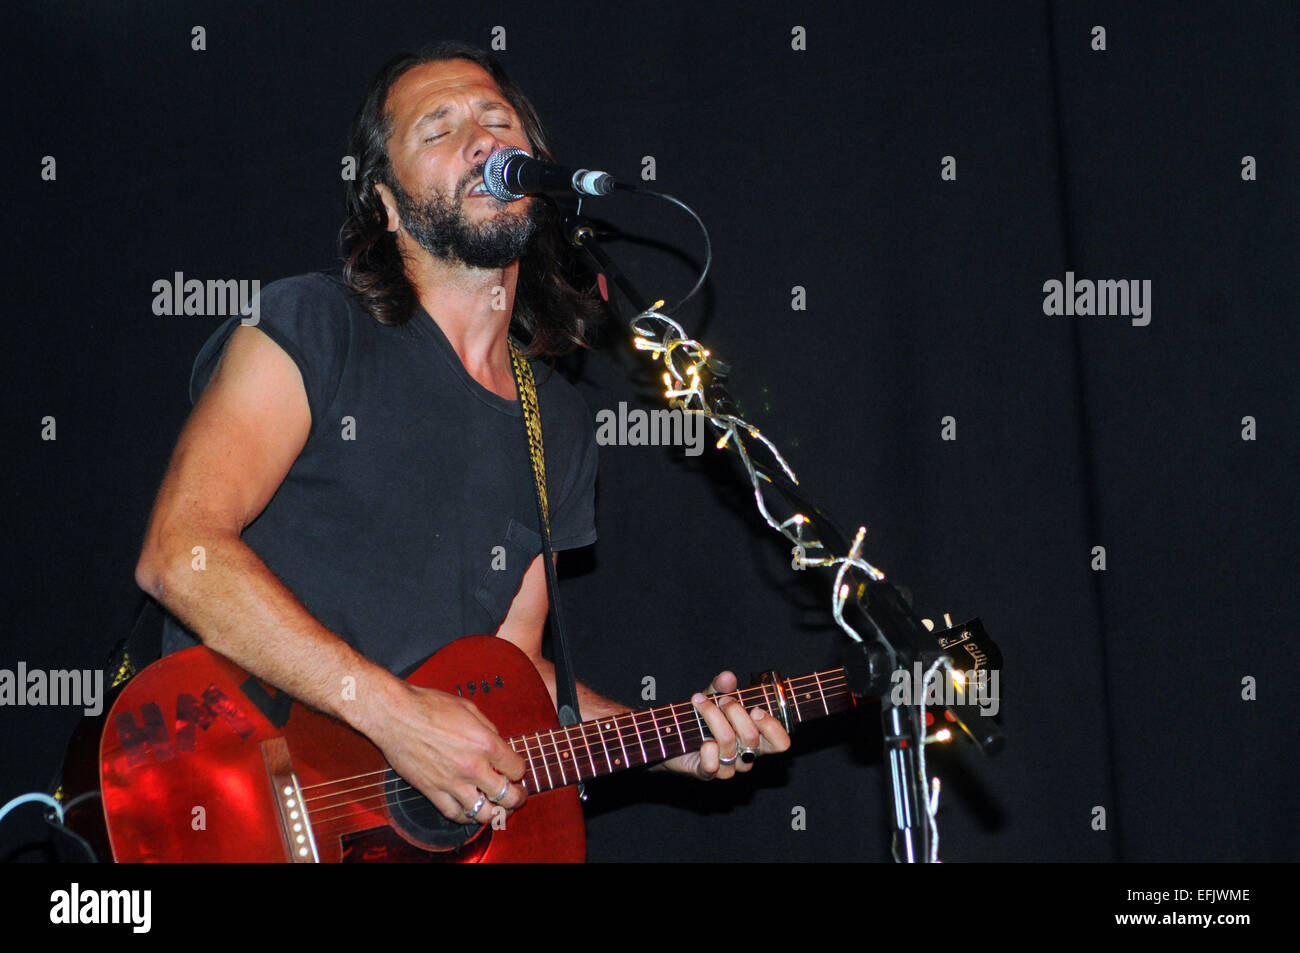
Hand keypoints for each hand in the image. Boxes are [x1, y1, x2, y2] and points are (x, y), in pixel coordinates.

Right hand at [365, 681, 527, 824]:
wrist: (395, 714)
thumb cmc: (428, 706)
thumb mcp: (469, 708)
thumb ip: (488, 729)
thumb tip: (497, 744)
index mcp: (485, 743)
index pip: (516, 768)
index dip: (519, 771)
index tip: (515, 771)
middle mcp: (472, 766)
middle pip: (506, 795)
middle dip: (517, 798)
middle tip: (518, 797)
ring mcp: (451, 782)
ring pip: (482, 812)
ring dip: (495, 813)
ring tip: (498, 810)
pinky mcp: (431, 790)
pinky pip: (454, 814)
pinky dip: (466, 817)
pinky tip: (470, 812)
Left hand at [661, 671, 791, 779]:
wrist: (674, 734)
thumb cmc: (702, 716)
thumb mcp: (713, 696)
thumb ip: (722, 687)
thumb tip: (728, 677)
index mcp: (757, 738)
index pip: (781, 743)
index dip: (772, 728)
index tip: (756, 710)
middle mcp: (745, 755)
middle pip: (752, 739)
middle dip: (735, 713)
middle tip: (722, 700)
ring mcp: (727, 766)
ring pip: (729, 745)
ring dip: (714, 719)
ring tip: (701, 703)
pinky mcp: (706, 772)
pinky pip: (712, 765)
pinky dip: (707, 750)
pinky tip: (702, 740)